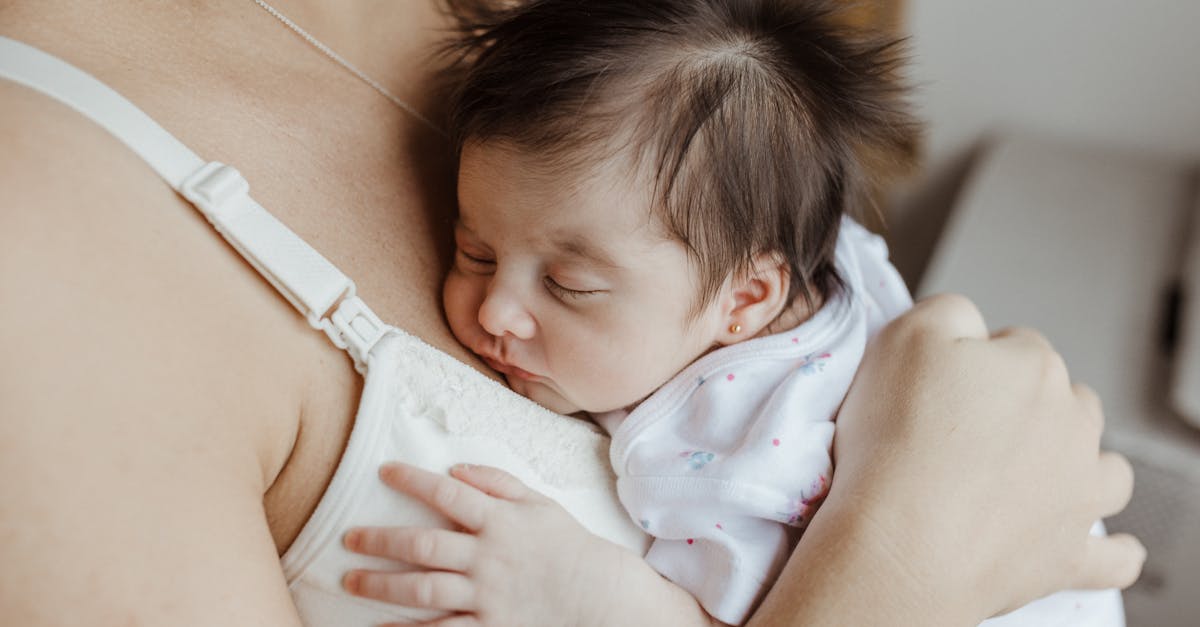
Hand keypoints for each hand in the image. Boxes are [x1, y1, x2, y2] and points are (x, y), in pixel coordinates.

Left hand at [341, 463, 627, 626]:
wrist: (603, 598)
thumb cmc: (571, 547)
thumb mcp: (540, 504)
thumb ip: (498, 482)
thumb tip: (455, 466)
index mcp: (500, 520)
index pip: (445, 492)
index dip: (411, 480)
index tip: (383, 471)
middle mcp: (487, 557)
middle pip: (421, 544)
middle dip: (380, 539)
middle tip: (349, 537)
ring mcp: (486, 596)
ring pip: (421, 588)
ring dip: (381, 583)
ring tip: (351, 581)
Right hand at [828, 294, 1144, 618]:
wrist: (900, 544)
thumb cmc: (894, 441)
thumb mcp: (902, 336)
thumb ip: (948, 311)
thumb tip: (970, 324)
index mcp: (1034, 368)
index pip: (1013, 345)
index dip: (971, 363)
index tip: (936, 389)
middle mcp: (1072, 425)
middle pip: (1062, 399)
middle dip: (1025, 409)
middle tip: (962, 432)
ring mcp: (1078, 494)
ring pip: (1102, 466)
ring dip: (1074, 464)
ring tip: (1024, 476)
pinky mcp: (1070, 556)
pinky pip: (1114, 556)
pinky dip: (1110, 550)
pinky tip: (1096, 543)